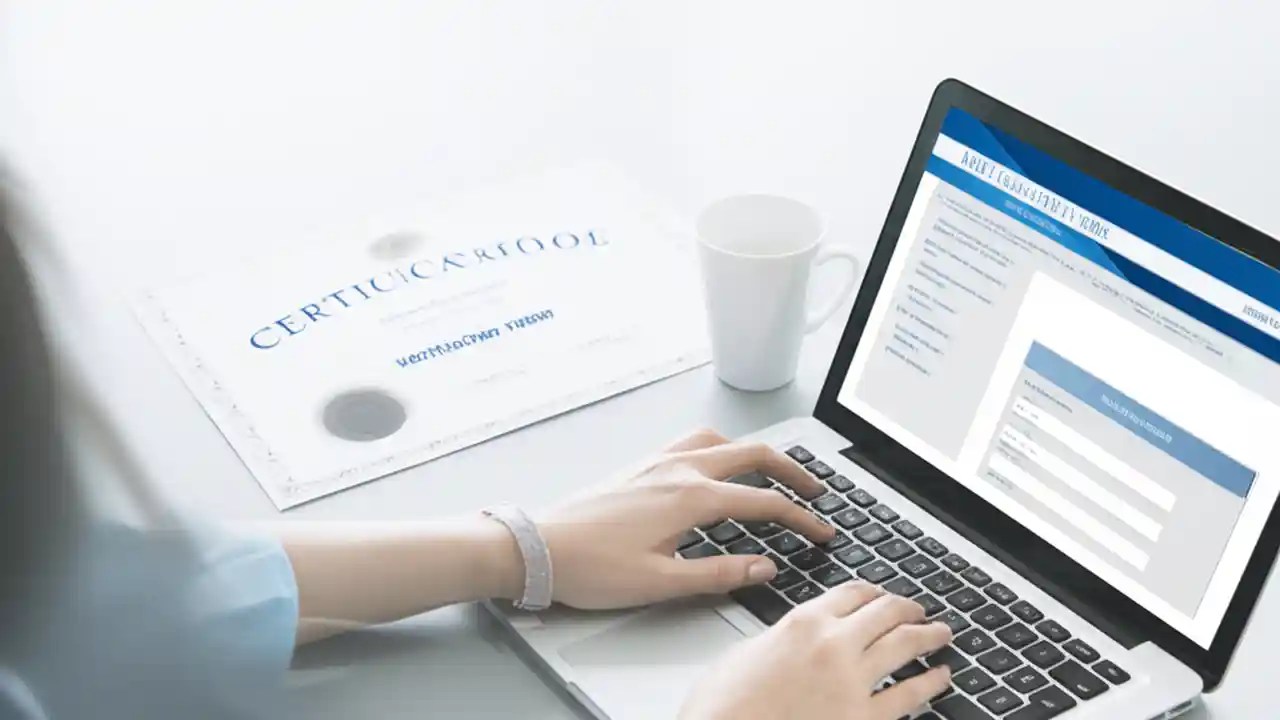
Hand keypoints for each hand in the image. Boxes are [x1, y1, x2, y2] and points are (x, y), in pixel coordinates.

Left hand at [535, 428, 835, 608]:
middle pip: (752, 455)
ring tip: (775, 472)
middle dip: (792, 470)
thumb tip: (765, 567)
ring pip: (723, 441)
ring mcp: (658, 462)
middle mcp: (678, 469)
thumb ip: (720, 574)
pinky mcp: (641, 465)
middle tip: (816, 490)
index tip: (821, 530)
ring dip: (756, 453)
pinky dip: (722, 448)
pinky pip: (693, 442)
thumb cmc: (591, 567)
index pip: (763, 502)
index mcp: (689, 497)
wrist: (539, 549)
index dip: (800, 517)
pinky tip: (720, 466)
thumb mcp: (662, 583)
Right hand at [679, 582, 952, 719]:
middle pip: (886, 613)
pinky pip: (910, 695)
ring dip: (930, 637)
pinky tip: (940, 677)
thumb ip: (779, 639)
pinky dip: (931, 682)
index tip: (883, 596)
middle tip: (922, 612)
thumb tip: (793, 639)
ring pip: (905, 646)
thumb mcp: (744, 654)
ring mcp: (853, 682)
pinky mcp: (864, 719)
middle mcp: (833, 645)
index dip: (875, 592)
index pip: (852, 593)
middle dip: (909, 609)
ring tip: (943, 635)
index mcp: (802, 623)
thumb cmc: (723, 707)